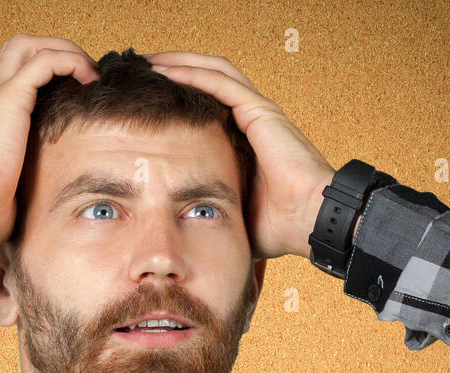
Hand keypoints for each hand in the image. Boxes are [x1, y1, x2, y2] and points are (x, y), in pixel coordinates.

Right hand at [0, 35, 99, 248]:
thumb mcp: (9, 187)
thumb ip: (21, 185)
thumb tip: (35, 224)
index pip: (15, 71)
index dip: (46, 71)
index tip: (74, 90)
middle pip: (20, 48)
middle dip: (56, 50)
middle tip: (83, 74)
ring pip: (31, 46)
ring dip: (65, 52)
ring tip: (89, 74)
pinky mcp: (12, 96)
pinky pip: (46, 61)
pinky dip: (70, 62)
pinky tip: (88, 80)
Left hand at [143, 51, 335, 260]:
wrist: (309, 221)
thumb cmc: (279, 226)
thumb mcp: (229, 216)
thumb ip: (208, 211)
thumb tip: (178, 231)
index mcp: (244, 141)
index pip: (206, 107)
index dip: (177, 98)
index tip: (145, 102)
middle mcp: (250, 120)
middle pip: (207, 81)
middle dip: (173, 71)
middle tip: (140, 71)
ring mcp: (256, 112)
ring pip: (212, 73)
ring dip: (179, 63)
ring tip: (149, 63)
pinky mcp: (260, 111)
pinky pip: (220, 82)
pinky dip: (193, 73)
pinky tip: (167, 70)